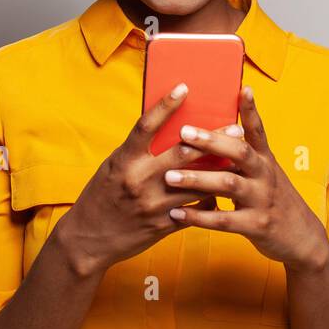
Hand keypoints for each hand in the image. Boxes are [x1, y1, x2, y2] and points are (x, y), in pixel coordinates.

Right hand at [56, 82, 218, 276]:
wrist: (87, 241)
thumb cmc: (102, 197)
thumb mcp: (113, 169)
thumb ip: (139, 153)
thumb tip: (170, 130)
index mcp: (124, 161)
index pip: (146, 126)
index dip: (165, 105)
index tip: (185, 87)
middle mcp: (139, 180)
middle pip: (183, 153)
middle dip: (213, 139)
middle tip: (236, 127)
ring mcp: (153, 204)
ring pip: (197, 183)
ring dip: (220, 170)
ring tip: (240, 158)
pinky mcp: (163, 225)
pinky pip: (195, 209)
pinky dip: (210, 200)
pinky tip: (223, 192)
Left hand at [163, 85, 328, 273]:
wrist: (302, 237)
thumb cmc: (274, 200)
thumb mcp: (267, 174)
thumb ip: (245, 157)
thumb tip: (219, 134)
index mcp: (266, 160)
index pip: (258, 130)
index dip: (251, 110)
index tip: (242, 89)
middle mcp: (265, 175)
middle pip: (239, 152)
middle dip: (211, 141)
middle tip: (183, 132)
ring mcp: (262, 200)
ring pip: (228, 184)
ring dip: (197, 179)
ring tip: (169, 176)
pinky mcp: (257, 225)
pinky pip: (224, 220)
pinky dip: (199, 217)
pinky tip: (177, 213)